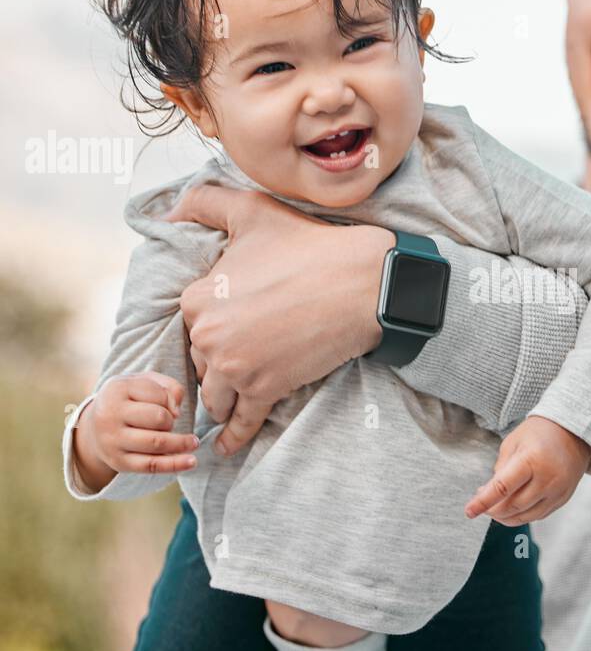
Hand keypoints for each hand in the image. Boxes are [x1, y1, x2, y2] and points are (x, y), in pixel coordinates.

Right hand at [73, 373, 197, 489]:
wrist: (95, 426)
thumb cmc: (128, 400)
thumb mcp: (145, 382)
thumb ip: (169, 386)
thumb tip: (177, 411)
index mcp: (116, 389)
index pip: (157, 393)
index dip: (171, 400)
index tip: (170, 405)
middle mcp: (110, 415)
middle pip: (159, 418)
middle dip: (172, 421)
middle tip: (170, 422)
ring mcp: (112, 441)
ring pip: (157, 443)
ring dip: (181, 443)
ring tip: (193, 442)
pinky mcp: (119, 462)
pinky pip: (151, 465)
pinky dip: (175, 464)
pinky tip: (191, 462)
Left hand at [163, 185, 395, 434]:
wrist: (361, 284)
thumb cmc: (309, 246)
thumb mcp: (251, 212)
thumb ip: (205, 203)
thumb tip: (170, 211)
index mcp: (198, 298)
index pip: (192, 325)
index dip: (214, 326)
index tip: (234, 327)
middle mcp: (208, 337)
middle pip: (201, 362)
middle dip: (218, 363)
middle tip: (243, 359)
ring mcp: (235, 368)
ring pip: (216, 395)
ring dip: (225, 398)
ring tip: (231, 403)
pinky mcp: (265, 391)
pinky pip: (241, 422)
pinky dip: (233, 437)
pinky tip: (224, 448)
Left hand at [464, 415, 590, 525]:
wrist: (574, 432)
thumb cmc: (539, 433)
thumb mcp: (513, 443)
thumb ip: (500, 470)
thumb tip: (488, 495)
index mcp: (531, 460)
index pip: (502, 488)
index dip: (483, 502)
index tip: (469, 511)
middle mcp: (547, 478)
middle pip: (513, 506)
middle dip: (493, 510)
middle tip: (482, 505)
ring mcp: (558, 491)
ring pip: (526, 516)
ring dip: (506, 517)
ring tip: (495, 508)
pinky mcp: (563, 498)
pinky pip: (538, 515)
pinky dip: (522, 516)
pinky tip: (513, 508)